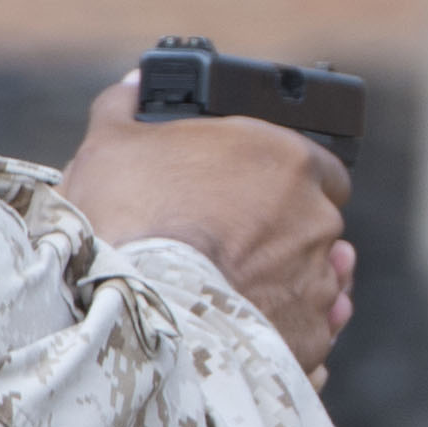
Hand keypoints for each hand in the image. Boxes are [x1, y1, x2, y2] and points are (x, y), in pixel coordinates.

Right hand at [63, 76, 356, 375]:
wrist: (130, 313)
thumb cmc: (124, 221)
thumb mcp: (110, 147)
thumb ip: (126, 107)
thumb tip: (134, 86)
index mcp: (285, 159)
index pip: (314, 163)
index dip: (283, 180)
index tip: (252, 194)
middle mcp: (316, 218)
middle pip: (315, 223)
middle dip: (284, 234)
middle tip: (232, 246)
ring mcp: (317, 282)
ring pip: (317, 281)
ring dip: (287, 284)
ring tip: (234, 293)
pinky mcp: (307, 340)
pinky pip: (310, 336)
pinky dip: (286, 335)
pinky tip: (248, 335)